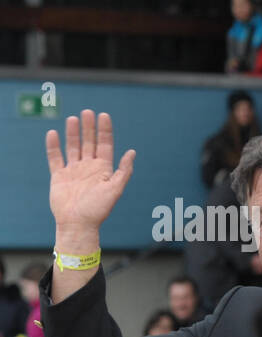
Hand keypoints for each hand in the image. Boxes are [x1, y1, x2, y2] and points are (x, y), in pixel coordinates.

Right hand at [47, 110, 134, 248]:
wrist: (78, 224)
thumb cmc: (98, 209)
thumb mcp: (115, 189)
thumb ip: (124, 171)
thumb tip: (132, 152)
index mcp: (104, 170)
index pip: (105, 145)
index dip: (105, 131)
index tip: (104, 115)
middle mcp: (89, 168)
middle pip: (89, 143)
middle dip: (89, 128)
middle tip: (88, 112)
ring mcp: (74, 171)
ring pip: (73, 147)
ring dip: (73, 133)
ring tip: (73, 118)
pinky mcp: (59, 176)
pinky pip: (55, 158)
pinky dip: (53, 146)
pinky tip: (53, 133)